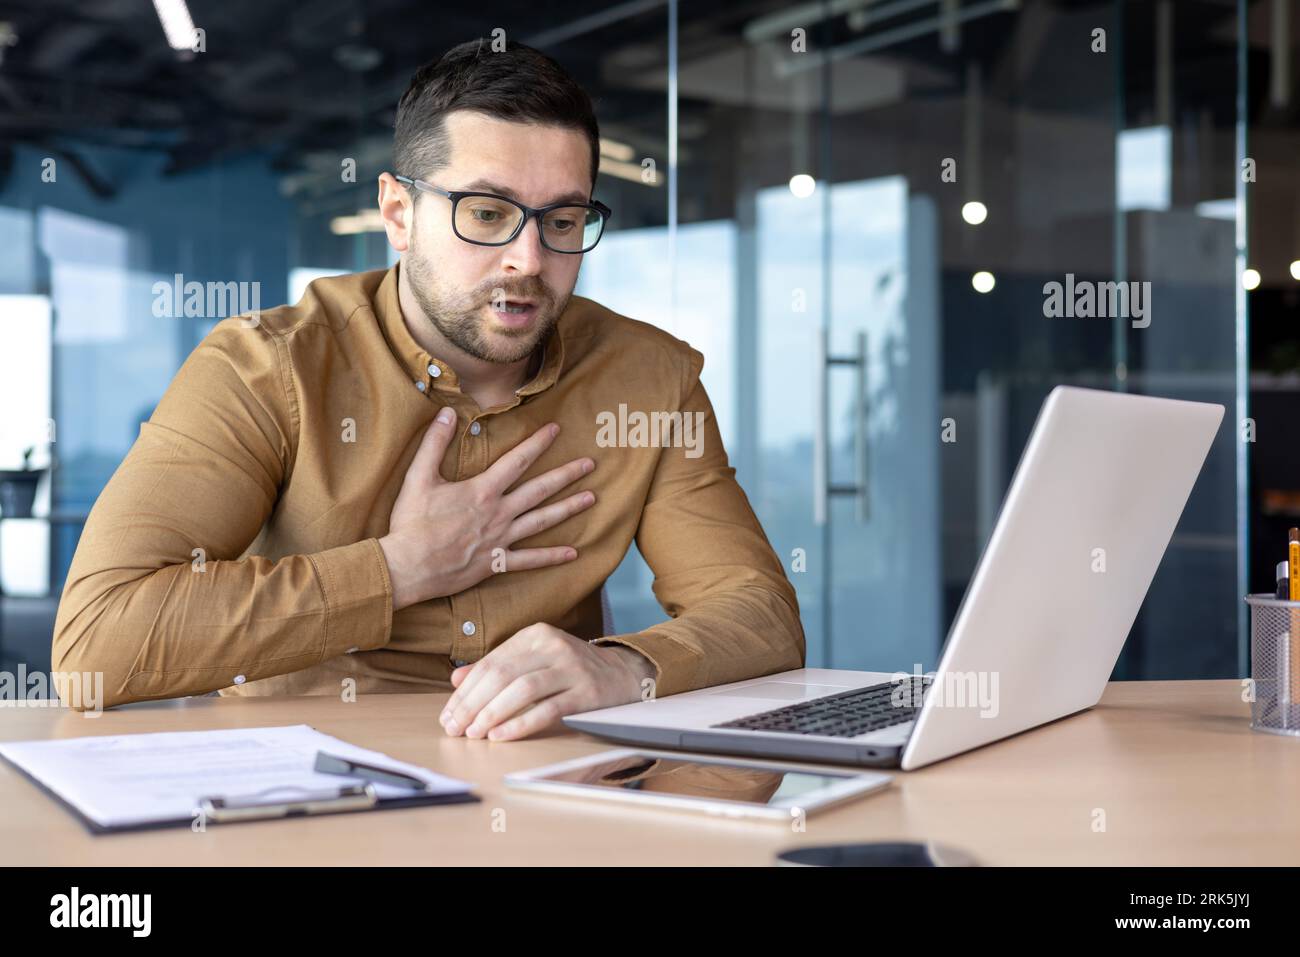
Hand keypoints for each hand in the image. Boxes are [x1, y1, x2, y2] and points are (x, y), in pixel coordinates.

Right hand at [379, 409, 595, 609]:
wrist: (408, 567)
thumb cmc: (411, 523)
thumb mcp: (418, 477)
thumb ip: (434, 443)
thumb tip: (445, 412)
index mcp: (482, 491)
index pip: (518, 460)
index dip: (538, 443)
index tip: (557, 430)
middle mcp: (498, 513)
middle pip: (540, 490)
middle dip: (567, 475)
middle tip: (590, 464)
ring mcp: (500, 539)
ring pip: (542, 521)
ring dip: (568, 509)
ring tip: (591, 498)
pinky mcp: (495, 562)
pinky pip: (529, 560)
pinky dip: (551, 557)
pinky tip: (572, 553)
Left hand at [439, 624, 656, 740]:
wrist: (622, 674)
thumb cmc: (568, 670)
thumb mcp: (532, 660)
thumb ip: (496, 666)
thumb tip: (456, 680)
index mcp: (535, 635)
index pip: (490, 663)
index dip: (465, 691)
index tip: (448, 715)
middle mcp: (553, 646)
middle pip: (502, 675)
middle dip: (473, 704)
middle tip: (456, 728)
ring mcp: (572, 668)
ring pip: (523, 689)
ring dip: (493, 713)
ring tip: (474, 733)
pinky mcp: (587, 692)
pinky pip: (548, 709)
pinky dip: (521, 723)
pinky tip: (502, 735)